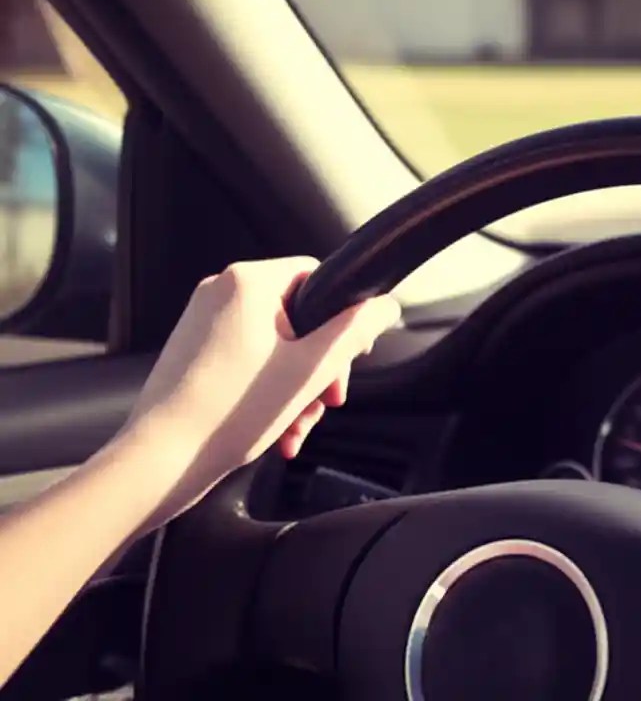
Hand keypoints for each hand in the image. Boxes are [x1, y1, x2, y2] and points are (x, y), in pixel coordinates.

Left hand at [119, 257, 399, 525]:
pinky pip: (248, 363)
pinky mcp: (193, 352)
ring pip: (276, 347)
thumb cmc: (229, 413)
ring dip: (296, 389)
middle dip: (319, 367)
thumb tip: (386, 307)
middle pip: (298, 318)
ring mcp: (202, 322)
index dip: (343, 318)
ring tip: (296, 429)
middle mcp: (220, 293)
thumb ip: (354, 332)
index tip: (349, 358)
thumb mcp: (309, 371)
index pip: (316, 275)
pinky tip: (277, 432)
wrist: (160, 459)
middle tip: (326, 402)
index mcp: (247, 283)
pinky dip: (268, 393)